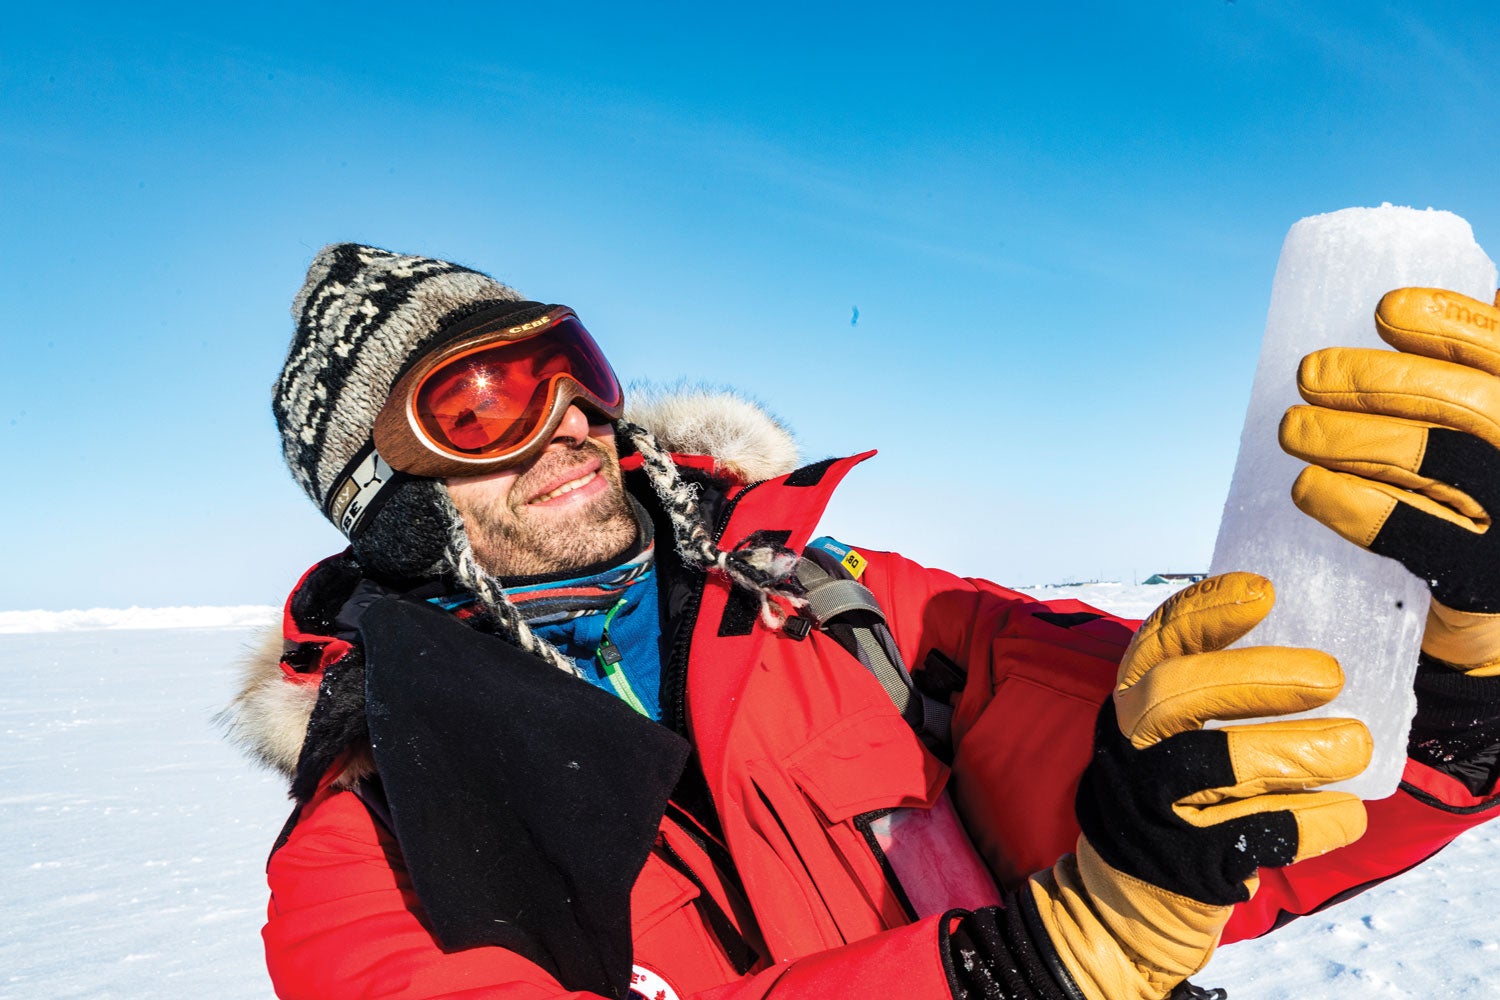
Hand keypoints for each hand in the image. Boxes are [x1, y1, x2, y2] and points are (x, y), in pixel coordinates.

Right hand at [1028, 573, 1370, 999]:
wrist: (1135, 890)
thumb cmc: (1180, 791)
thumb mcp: (1175, 730)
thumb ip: (1214, 687)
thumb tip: (1304, 645)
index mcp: (1132, 702)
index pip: (1157, 642)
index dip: (1205, 612)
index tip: (1264, 592)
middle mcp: (1132, 747)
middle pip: (1175, 697)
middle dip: (1254, 677)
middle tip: (1330, 675)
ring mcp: (1153, 804)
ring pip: (1216, 767)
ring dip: (1295, 751)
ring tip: (1356, 744)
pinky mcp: (1187, 859)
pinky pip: (1256, 834)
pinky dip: (1312, 822)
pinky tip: (1348, 811)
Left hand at [1280, 287, 1499, 674]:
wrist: (1496, 611)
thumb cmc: (1486, 498)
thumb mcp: (1492, 426)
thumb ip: (1487, 366)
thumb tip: (1491, 293)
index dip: (1450, 325)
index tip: (1385, 308)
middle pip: (1465, 404)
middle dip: (1377, 381)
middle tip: (1309, 372)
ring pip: (1432, 459)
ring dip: (1349, 436)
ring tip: (1293, 428)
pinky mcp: (1483, 575)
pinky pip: (1409, 531)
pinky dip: (1351, 504)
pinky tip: (1308, 486)